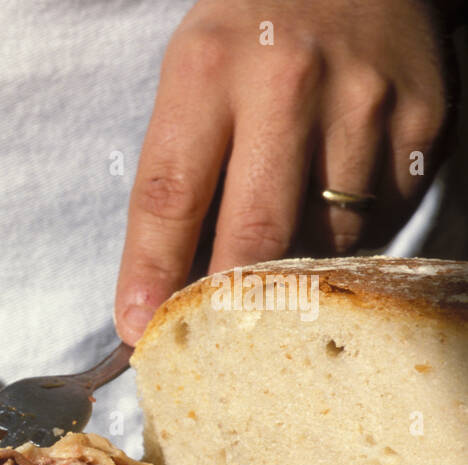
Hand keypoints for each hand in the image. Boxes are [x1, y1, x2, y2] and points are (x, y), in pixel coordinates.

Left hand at [115, 0, 456, 343]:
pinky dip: (348, 235)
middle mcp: (287, 83)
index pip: (170, 194)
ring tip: (276, 250)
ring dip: (292, 267)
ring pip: (324, 240)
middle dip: (226, 300)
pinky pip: (379, 220)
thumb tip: (163, 284)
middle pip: (254, 233)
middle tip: (210, 336)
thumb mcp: (192, 76)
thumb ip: (180, 171)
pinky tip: (330, 202)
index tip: (137, 327)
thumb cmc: (251, 32)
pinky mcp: (422, 122)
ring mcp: (363, 103)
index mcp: (209, 69)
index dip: (150, 273)